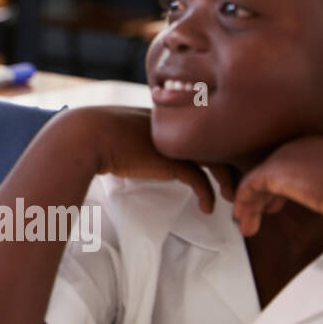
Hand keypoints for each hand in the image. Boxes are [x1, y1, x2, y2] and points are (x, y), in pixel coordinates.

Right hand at [68, 106, 235, 212]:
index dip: (215, 147)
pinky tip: (207, 207)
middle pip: (217, 142)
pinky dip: (207, 195)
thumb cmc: (96, 134)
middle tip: (236, 183)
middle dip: (231, 164)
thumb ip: (140, 136)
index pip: (203, 128)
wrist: (86, 135)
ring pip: (216, 160)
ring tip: (230, 199)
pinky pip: (200, 179)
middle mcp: (177, 125)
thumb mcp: (123, 129)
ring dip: (226, 182)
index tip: (221, 165)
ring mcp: (176, 141)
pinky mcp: (172, 160)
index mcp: (168, 116)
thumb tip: (138, 149)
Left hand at [232, 136, 322, 236]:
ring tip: (247, 226)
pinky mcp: (274, 170)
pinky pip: (250, 186)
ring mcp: (287, 155)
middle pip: (273, 172)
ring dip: (251, 206)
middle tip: (257, 216)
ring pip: (259, 180)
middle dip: (263, 197)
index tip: (275, 206)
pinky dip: (244, 203)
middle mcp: (302, 147)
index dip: (281, 188)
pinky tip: (242, 218)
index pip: (292, 166)